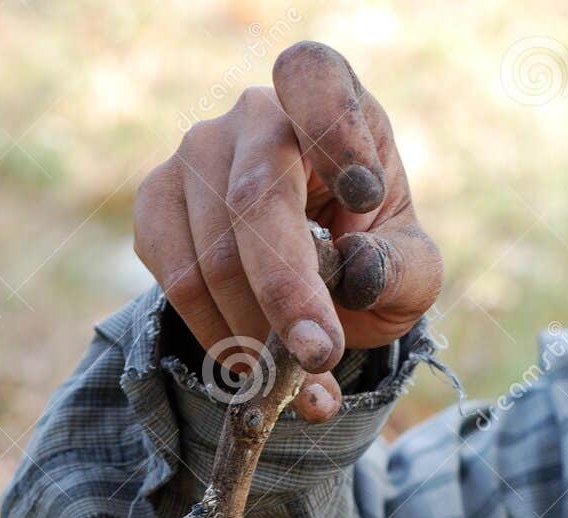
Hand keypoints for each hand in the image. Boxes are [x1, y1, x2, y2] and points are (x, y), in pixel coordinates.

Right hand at [134, 40, 441, 419]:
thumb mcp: (410, 270)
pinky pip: (177, 281)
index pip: (315, 81)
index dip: (334, 128)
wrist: (313, 280)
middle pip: (255, 200)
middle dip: (287, 293)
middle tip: (319, 357)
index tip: (364, 195)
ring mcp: (196, 154)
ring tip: (297, 385)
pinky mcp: (156, 202)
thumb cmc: (370, 256)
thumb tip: (357, 273)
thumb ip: (400, 270)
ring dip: (256, 337)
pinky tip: (254, 365)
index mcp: (328, 103)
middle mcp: (255, 116)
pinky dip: (218, 339)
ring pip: (212, 258)